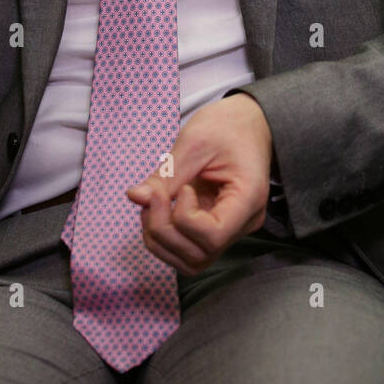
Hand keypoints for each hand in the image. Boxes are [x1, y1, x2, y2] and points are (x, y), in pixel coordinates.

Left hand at [126, 94, 272, 275]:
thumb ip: (166, 174)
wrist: (248, 122)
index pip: (213, 237)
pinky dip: (164, 237)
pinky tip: (159, 208)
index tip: (182, 187)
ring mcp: (230, 229)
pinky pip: (187, 249)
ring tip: (153, 203)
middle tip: (155, 194)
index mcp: (248, 199)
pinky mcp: (215, 228)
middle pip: (199, 256)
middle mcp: (242, 223)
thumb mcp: (195, 142)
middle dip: (164, 230)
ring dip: (160, 239)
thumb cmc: (228, 126)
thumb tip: (135, 197)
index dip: (184, 219)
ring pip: (190, 261)